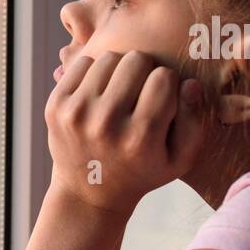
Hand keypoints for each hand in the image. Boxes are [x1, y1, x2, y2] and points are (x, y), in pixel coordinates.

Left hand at [44, 51, 205, 214]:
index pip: (164, 78)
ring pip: (110, 58)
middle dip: (145, 71)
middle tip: (140, 92)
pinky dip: (94, 73)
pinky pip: (82, 63)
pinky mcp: (55, 106)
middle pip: (137, 60)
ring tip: (120, 92)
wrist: (88, 191)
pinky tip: (99, 94)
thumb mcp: (179, 159)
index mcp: (140, 138)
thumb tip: (190, 84)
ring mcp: (77, 113)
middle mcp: (106, 124)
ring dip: (119, 70)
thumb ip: (194, 123)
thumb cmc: (141, 171)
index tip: (161, 99)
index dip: (168, 84)